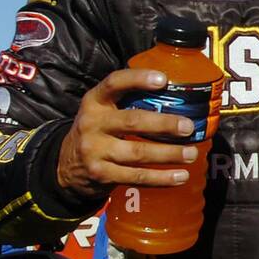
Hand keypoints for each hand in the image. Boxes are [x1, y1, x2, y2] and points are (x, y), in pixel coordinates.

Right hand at [56, 69, 199, 201]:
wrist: (66, 164)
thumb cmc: (98, 130)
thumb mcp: (103, 110)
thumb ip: (128, 101)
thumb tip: (178, 98)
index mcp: (94, 102)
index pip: (114, 83)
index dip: (138, 79)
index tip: (163, 79)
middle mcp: (92, 124)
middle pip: (133, 121)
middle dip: (164, 124)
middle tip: (188, 127)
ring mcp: (95, 151)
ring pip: (139, 152)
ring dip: (170, 154)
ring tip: (192, 153)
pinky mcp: (102, 174)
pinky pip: (137, 176)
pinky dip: (162, 178)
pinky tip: (181, 176)